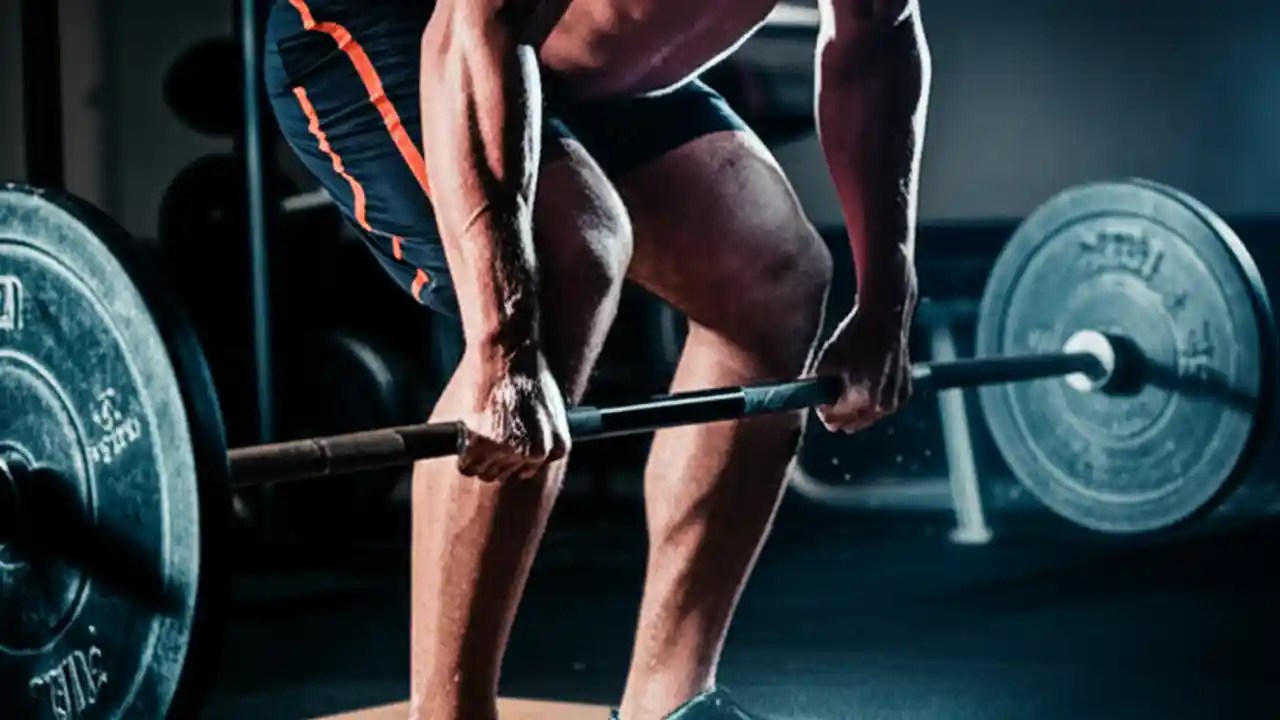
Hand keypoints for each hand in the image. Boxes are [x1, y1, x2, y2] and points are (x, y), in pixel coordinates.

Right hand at [455, 349, 570, 481]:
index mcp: (557, 448)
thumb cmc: (527, 376)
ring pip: (484, 473)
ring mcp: (509, 450)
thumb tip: (530, 459)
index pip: (526, 472)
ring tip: (483, 424)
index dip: (512, 455)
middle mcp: (535, 454)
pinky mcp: (482, 444)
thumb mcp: (551, 409)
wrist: (508, 354)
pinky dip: (463, 452)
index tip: (507, 435)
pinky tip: (471, 429)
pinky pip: (466, 467)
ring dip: (477, 455)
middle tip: (491, 427)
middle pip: (505, 476)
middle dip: (494, 457)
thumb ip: (545, 437)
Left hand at [813, 294, 915, 433]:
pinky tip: (870, 375)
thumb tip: (807, 405)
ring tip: (854, 374)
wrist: (885, 318)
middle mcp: (883, 407)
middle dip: (838, 408)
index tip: (822, 387)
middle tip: (837, 382)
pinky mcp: (904, 396)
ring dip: (855, 404)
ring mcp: (896, 403)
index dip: (822, 405)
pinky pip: (880, 408)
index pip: (831, 419)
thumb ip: (814, 388)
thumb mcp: (824, 361)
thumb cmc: (851, 338)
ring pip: (864, 418)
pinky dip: (872, 397)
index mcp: (862, 400)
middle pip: (849, 424)